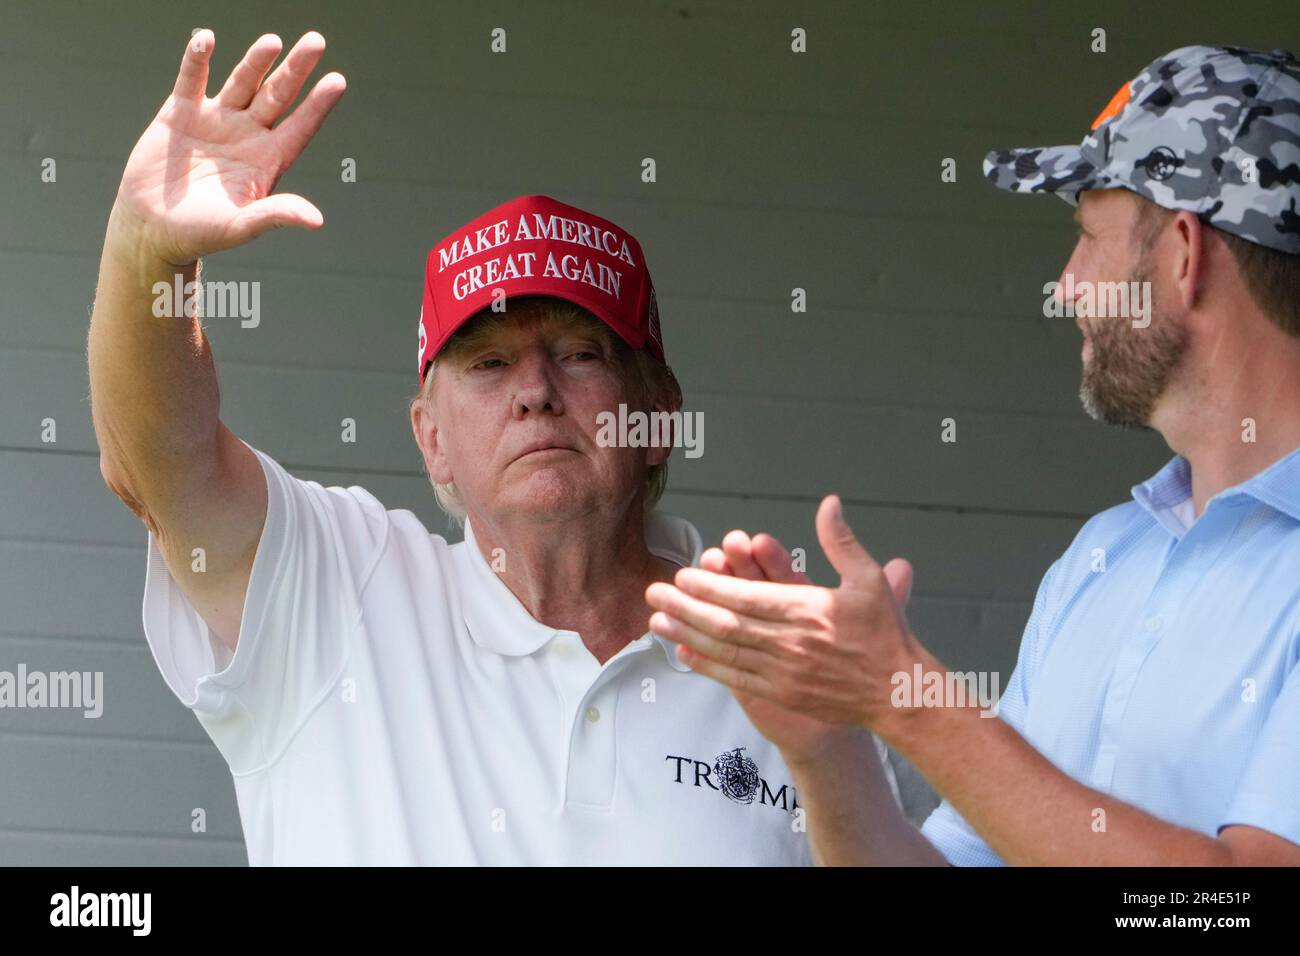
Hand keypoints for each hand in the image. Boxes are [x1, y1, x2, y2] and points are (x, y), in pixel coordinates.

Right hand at [112, 29, 345, 265]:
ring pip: (242, 83)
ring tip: (273, 42)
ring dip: (256, 61)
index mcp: (267, 161)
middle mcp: (247, 135)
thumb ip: (276, 216)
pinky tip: (206, 38)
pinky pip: (191, 79)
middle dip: (296, 70)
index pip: (300, 127)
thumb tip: (316, 220)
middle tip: (316, 41)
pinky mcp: (180, 113)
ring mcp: (216, 120)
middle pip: (277, 96)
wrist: (152, 227)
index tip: (338, 81)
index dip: (318, 105)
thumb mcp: (242, 227)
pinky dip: (196, 59)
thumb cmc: (202, 233)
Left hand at [646, 495, 918, 731]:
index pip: (747, 596)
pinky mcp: (783, 694)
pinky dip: (708, 666)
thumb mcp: (869, 579)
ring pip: (726, 651)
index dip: (711, 587)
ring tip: (657, 622)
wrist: (899, 692)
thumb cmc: (885, 635)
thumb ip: (841, 541)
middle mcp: (791, 642)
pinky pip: (737, 678)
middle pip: (727, 623)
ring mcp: (784, 672)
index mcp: (808, 610)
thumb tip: (829, 503)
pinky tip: (685, 653)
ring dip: (688, 635)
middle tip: (654, 595)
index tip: (683, 576)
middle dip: (686, 609)